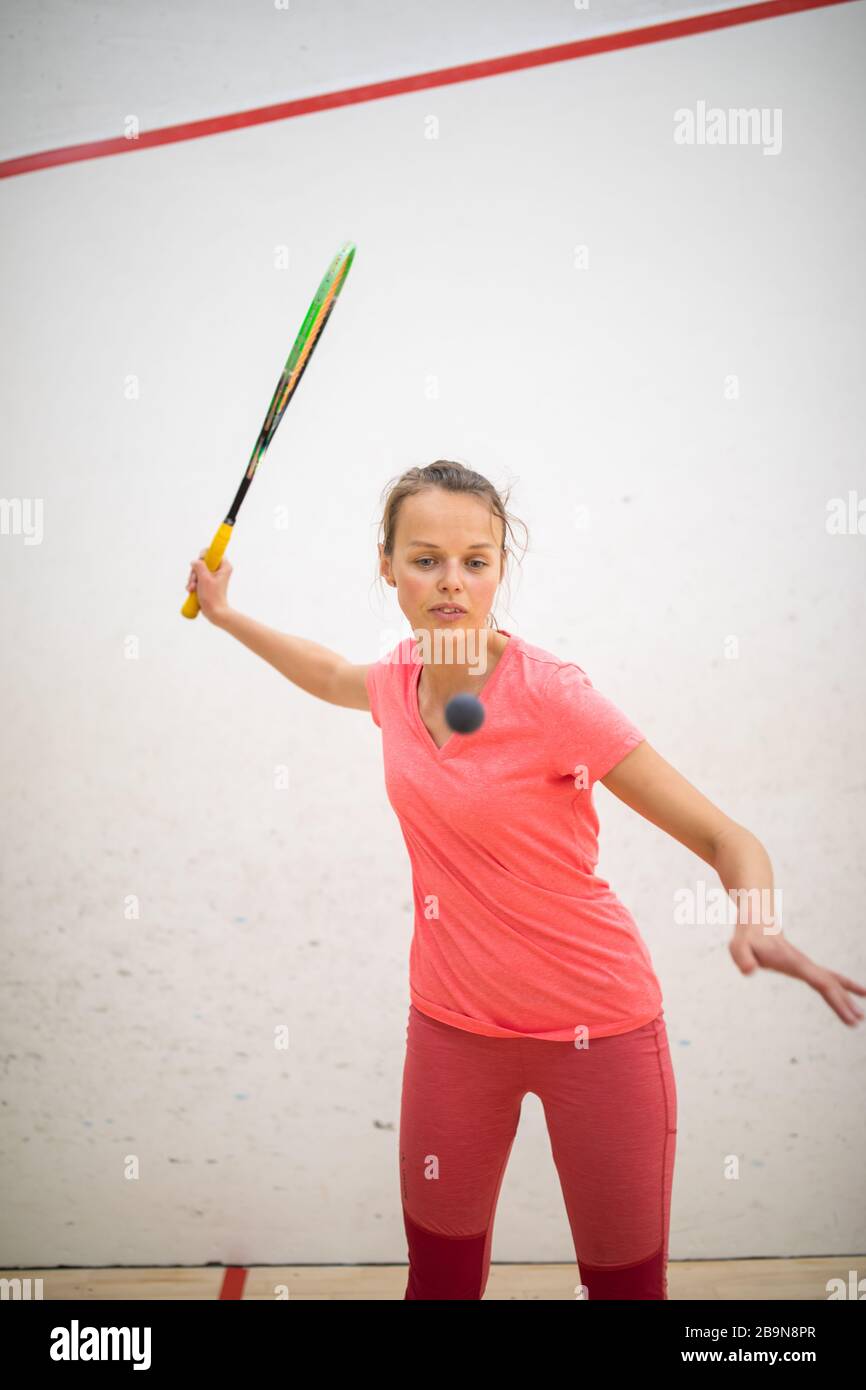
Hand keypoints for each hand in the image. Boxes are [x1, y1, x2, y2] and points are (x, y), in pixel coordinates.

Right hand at [186, 549, 231, 625]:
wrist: (214, 612)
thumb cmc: (212, 596)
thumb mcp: (204, 578)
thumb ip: (199, 566)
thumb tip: (195, 561)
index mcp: (224, 566)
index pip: (213, 552)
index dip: (204, 555)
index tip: (200, 562)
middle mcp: (220, 569)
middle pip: (203, 562)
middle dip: (195, 572)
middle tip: (194, 580)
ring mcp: (213, 576)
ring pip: (198, 571)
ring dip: (193, 579)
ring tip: (192, 588)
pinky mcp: (208, 583)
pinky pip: (197, 578)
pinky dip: (193, 584)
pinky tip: (191, 591)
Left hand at [729, 923, 865, 1025]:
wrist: (757, 920)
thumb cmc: (748, 936)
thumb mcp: (739, 947)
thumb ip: (743, 958)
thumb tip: (749, 971)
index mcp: (794, 962)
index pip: (821, 982)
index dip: (836, 998)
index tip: (849, 1014)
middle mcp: (804, 964)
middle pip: (830, 984)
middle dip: (844, 1002)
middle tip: (858, 1020)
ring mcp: (805, 965)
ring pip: (831, 981)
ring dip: (845, 996)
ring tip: (859, 1014)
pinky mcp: (802, 967)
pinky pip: (824, 979)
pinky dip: (838, 987)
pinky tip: (847, 996)